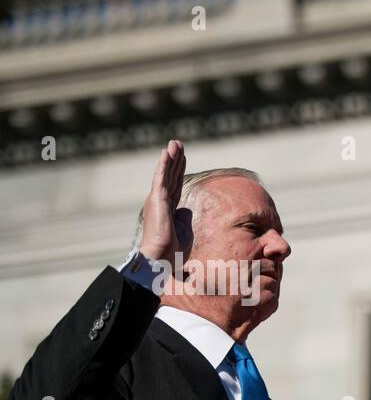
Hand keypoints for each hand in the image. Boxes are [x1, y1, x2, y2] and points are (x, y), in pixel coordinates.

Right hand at [137, 140, 186, 262]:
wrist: (161, 257)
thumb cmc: (172, 249)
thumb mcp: (183, 230)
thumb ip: (184, 217)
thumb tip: (185, 208)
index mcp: (167, 209)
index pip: (175, 185)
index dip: (178, 171)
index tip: (182, 158)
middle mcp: (160, 201)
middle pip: (171, 176)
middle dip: (175, 160)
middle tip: (178, 144)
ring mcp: (157, 199)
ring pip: (166, 173)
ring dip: (171, 157)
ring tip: (175, 143)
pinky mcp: (157, 199)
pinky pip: (161, 178)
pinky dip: (164, 164)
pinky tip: (167, 152)